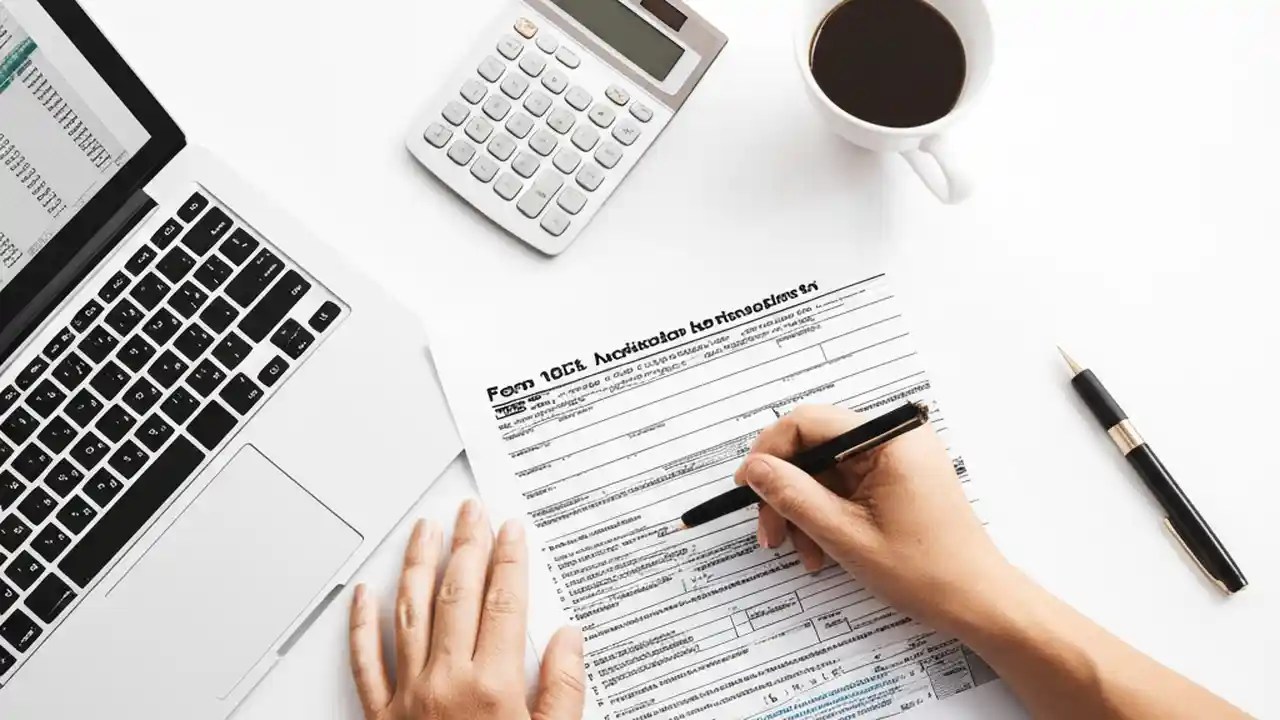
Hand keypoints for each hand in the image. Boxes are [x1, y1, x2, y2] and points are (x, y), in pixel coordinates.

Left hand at [349, 501, 584, 719]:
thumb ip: (564, 693)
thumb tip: (569, 640)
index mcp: (493, 688)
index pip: (504, 602)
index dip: (509, 559)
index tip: (512, 529)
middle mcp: (445, 683)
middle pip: (456, 595)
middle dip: (466, 544)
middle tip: (470, 511)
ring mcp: (408, 698)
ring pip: (409, 612)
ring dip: (417, 564)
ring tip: (424, 531)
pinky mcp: (380, 718)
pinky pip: (365, 661)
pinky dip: (362, 624)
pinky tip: (364, 594)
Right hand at [738, 404, 1016, 635]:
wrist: (978, 602)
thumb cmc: (927, 572)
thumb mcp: (845, 535)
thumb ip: (794, 496)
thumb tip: (755, 469)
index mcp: (890, 439)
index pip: (809, 423)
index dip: (770, 451)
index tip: (747, 485)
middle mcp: (895, 438)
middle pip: (814, 448)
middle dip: (786, 491)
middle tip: (769, 531)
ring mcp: (896, 459)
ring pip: (824, 471)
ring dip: (803, 510)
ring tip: (801, 551)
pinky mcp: (895, 479)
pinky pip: (843, 486)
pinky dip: (825, 515)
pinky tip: (820, 548)